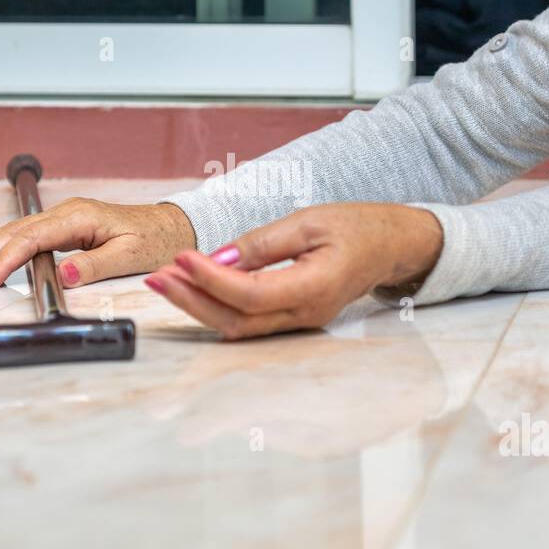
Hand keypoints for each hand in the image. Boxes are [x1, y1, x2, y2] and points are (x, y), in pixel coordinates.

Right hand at [0, 199, 195, 288]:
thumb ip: (95, 265)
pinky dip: (2, 250)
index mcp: (80, 217)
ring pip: (14, 233)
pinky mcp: (64, 227)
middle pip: (13, 233)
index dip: (4, 260)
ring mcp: (63, 219)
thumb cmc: (155, 240)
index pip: (31, 239)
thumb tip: (63, 273)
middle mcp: (67, 213)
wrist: (172, 226)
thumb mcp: (131, 256)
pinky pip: (25, 237)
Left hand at [144, 203, 442, 339]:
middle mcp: (306, 315)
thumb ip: (262, 242)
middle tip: (157, 276)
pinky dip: (216, 306)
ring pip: (239, 327)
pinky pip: (248, 322)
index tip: (181, 257)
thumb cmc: (356, 227)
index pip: (250, 294)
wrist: (390, 246)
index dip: (211, 278)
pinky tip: (193, 288)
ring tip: (164, 281)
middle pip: (237, 321)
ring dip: (197, 306)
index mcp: (315, 288)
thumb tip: (218, 257)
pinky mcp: (291, 319)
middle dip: (191, 300)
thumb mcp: (308, 221)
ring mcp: (299, 323)